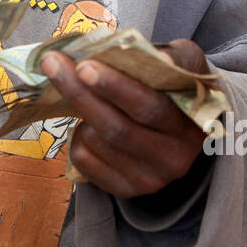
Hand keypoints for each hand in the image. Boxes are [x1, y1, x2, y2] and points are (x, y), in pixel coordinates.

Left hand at [40, 38, 210, 198]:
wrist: (181, 127)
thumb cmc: (176, 86)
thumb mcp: (187, 63)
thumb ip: (175, 57)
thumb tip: (159, 58)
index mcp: (192, 125)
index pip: (151, 107)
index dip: (116, 88)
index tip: (84, 66)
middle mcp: (175, 158)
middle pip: (117, 128)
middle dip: (81, 94)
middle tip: (54, 65)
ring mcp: (150, 179)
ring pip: (97, 142)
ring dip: (80, 113)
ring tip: (83, 92)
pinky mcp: (126, 189)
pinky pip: (85, 161)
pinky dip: (77, 138)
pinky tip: (88, 125)